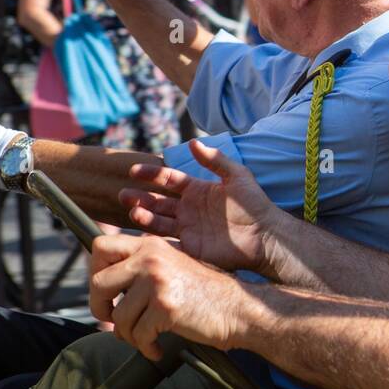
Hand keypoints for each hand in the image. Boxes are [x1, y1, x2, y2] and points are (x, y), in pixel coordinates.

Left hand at [90, 234, 247, 359]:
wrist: (239, 308)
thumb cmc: (208, 291)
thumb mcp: (174, 263)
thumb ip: (144, 264)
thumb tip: (106, 282)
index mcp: (151, 245)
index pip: (101, 246)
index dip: (94, 270)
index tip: (104, 289)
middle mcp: (151, 258)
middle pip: (98, 282)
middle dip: (99, 306)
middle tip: (111, 317)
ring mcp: (157, 282)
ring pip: (117, 316)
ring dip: (127, 334)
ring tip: (144, 337)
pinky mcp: (165, 308)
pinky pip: (137, 335)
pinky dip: (146, 347)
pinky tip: (157, 348)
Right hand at [119, 139, 270, 272]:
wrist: (264, 236)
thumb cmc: (254, 204)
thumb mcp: (237, 176)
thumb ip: (215, 160)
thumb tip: (193, 141)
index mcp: (198, 190)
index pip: (169, 179)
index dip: (151, 174)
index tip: (134, 171)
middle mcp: (189, 209)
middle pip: (158, 201)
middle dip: (140, 197)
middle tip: (124, 194)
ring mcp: (188, 228)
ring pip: (159, 221)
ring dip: (144, 215)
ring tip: (133, 211)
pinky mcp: (190, 247)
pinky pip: (167, 242)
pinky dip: (153, 238)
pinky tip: (143, 233)